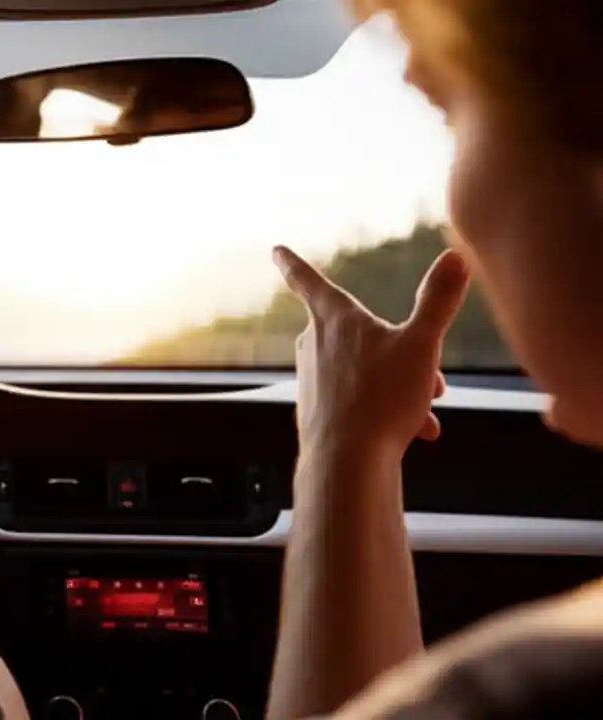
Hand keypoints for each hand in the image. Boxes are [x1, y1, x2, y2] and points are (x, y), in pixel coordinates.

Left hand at [272, 246, 469, 457]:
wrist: (349, 462)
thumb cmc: (382, 398)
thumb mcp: (422, 344)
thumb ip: (439, 301)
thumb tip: (456, 258)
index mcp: (334, 319)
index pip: (308, 280)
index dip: (292, 263)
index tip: (276, 250)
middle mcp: (314, 344)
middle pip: (360, 333)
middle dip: (400, 350)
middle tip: (431, 378)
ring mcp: (312, 378)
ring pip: (367, 370)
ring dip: (400, 385)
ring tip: (424, 408)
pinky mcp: (316, 409)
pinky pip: (359, 400)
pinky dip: (388, 410)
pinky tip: (416, 430)